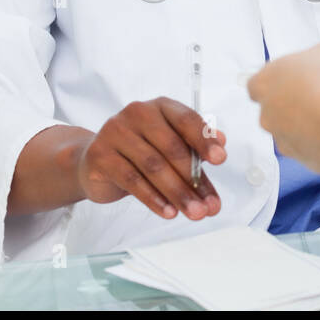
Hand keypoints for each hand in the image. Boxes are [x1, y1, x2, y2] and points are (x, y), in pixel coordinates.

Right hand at [75, 97, 225, 220]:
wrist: (97, 162)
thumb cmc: (142, 151)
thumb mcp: (171, 145)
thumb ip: (196, 147)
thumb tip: (222, 144)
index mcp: (161, 106)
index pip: (186, 119)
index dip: (204, 140)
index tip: (221, 159)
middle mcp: (138, 113)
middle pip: (171, 148)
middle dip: (194, 180)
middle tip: (210, 206)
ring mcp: (115, 132)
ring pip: (153, 166)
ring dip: (178, 193)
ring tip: (194, 213)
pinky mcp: (101, 155)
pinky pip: (132, 180)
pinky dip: (153, 199)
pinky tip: (168, 212)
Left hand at [248, 43, 319, 173]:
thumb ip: (311, 60)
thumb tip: (317, 66)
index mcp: (264, 82)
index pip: (257, 84)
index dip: (278, 81)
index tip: (296, 79)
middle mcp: (266, 113)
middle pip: (273, 108)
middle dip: (293, 104)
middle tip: (319, 95)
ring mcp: (281, 138)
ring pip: (290, 130)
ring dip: (306, 123)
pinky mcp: (300, 158)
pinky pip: (307, 147)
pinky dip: (319, 141)